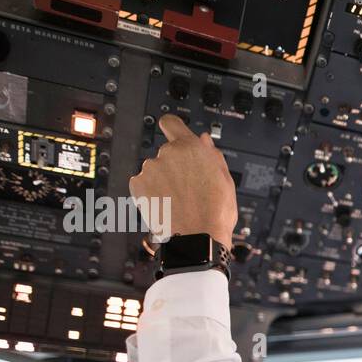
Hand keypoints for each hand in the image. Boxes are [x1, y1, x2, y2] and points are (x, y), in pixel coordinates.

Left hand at [129, 113, 236, 248]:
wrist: (197, 239)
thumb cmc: (215, 213)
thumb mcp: (224, 179)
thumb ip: (211, 154)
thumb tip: (204, 140)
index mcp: (191, 147)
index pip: (171, 123)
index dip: (173, 128)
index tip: (173, 133)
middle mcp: (168, 153)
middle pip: (167, 152)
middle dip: (175, 165)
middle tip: (188, 186)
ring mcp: (150, 169)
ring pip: (155, 170)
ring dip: (162, 180)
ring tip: (177, 200)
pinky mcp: (137, 185)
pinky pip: (143, 184)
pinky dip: (150, 192)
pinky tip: (165, 204)